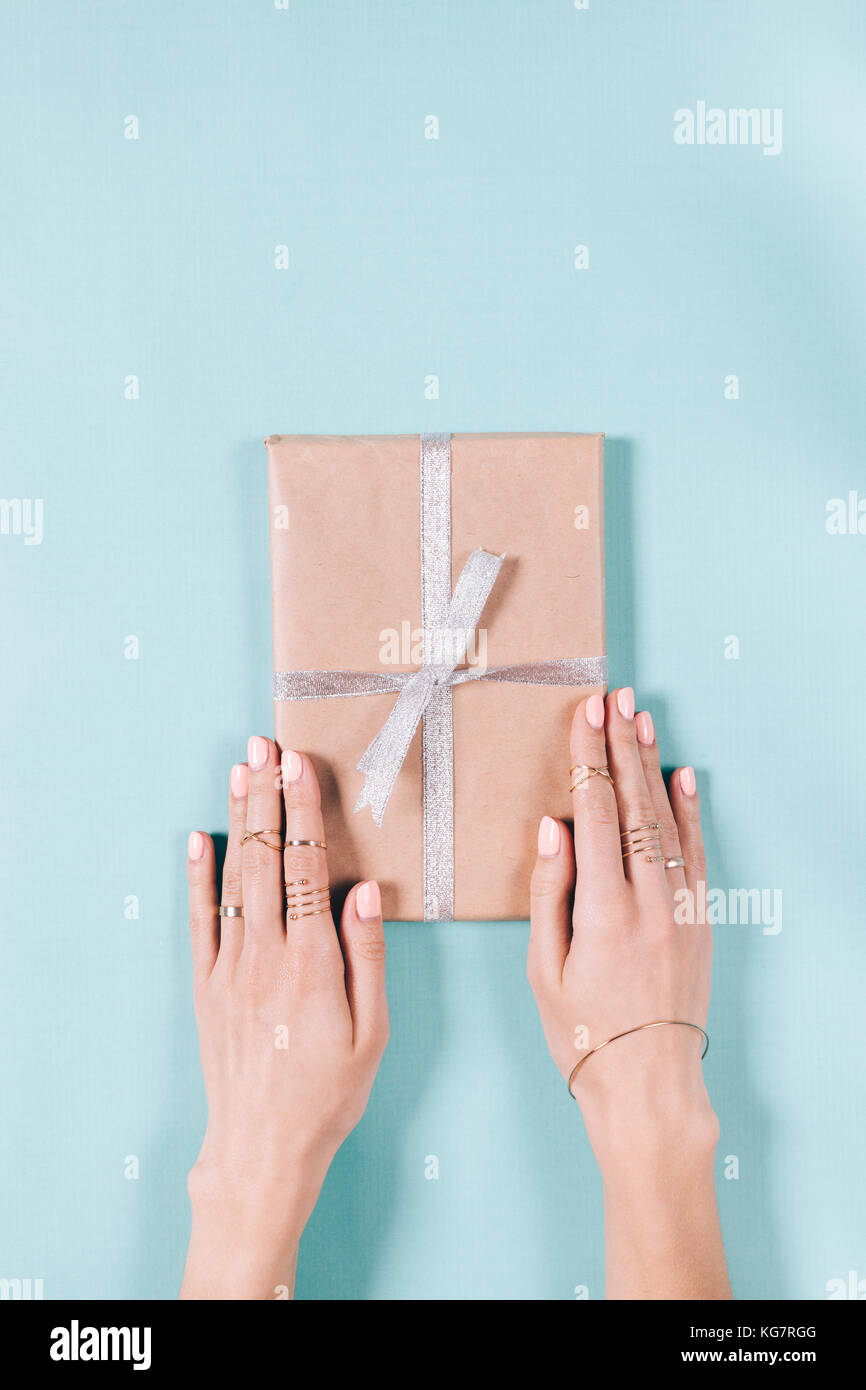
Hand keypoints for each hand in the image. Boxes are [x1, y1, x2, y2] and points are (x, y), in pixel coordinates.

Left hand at [181, 737, 388, 1299]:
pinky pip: (200, 919)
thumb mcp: (371, 1034)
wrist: (261, 1145)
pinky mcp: (206, 985)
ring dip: (237, 821)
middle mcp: (267, 955)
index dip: (302, 812)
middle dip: (266, 796)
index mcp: (313, 962)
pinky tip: (198, 838)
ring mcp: (230, 967)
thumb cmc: (328, 1093)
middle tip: (264, 744)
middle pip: (266, 859)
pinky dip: (198, 876)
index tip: (299, 765)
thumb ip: (368, 959)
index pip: (307, 868)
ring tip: (238, 770)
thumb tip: (367, 893)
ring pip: (234, 879)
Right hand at [528, 689, 729, 1297]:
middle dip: (621, 746)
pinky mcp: (701, 922)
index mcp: (602, 912)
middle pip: (634, 805)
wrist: (649, 1085)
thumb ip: (548, 892)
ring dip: (654, 767)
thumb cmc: (584, 1034)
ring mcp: (682, 910)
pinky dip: (689, 812)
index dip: (589, 759)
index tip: (586, 714)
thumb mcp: (544, 969)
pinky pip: (697, 854)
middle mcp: (649, 902)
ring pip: (667, 821)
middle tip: (615, 699)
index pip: (596, 815)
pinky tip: (682, 777)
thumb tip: (552, 826)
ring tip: (644, 719)